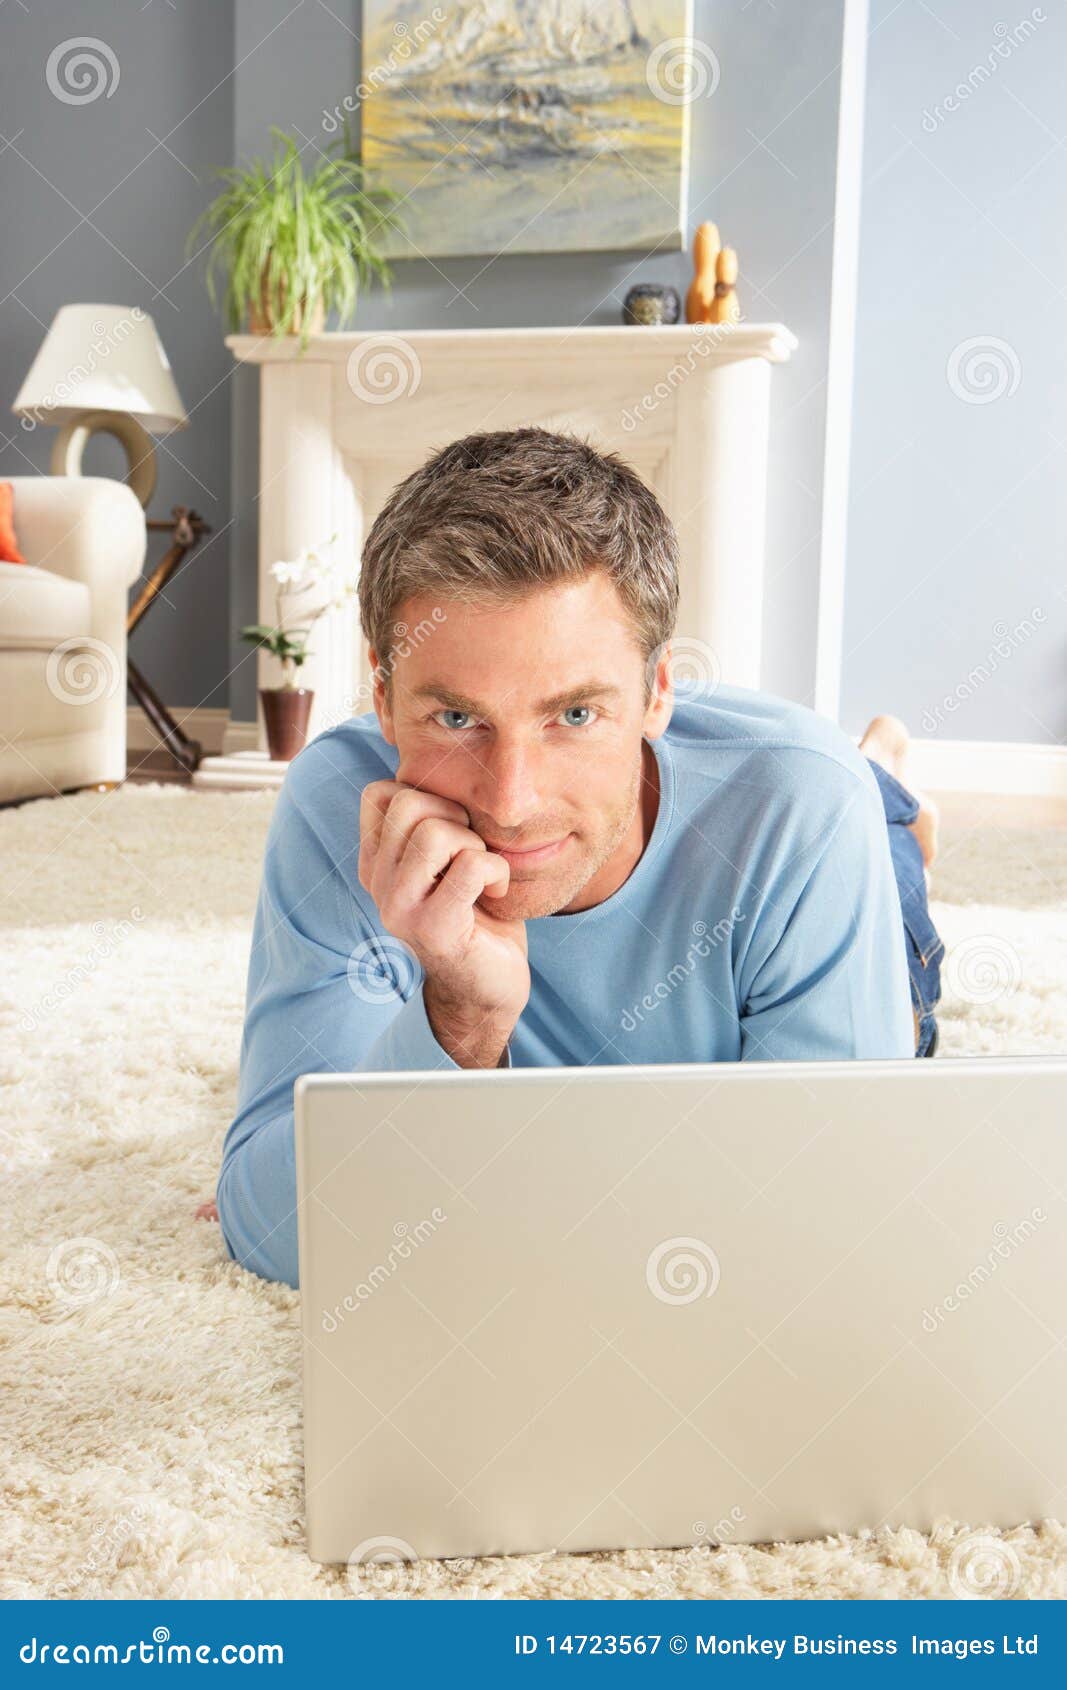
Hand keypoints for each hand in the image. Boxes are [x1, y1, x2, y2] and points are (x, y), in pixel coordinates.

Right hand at [358, 780, 529, 1065]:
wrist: (489, 986)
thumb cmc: (477, 912)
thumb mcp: (448, 858)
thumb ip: (434, 819)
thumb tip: (445, 761)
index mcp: (375, 862)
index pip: (379, 793)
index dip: (426, 795)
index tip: (452, 828)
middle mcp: (377, 884)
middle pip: (407, 802)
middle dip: (454, 814)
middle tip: (472, 849)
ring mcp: (399, 909)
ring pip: (435, 831)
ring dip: (474, 844)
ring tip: (482, 872)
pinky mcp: (432, 929)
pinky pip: (470, 865)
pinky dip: (496, 870)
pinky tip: (495, 892)